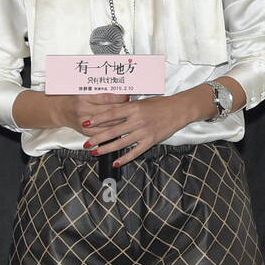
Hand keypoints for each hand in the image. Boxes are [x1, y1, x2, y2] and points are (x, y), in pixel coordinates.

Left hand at [77, 92, 202, 166]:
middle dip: (97, 138)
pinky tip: (116, 162)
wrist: (178, 109)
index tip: (86, 123)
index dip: (97, 119)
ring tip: (96, 153)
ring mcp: (144, 132)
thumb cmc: (160, 104)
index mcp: (134, 108)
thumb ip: (127, 108)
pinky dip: (125, 158)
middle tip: (86, 144)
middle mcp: (137, 120)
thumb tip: (109, 114)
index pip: (111, 114)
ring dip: (107, 149)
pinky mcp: (151, 141)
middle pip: (113, 131)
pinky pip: (135, 151)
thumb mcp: (141, 102)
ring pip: (121, 143)